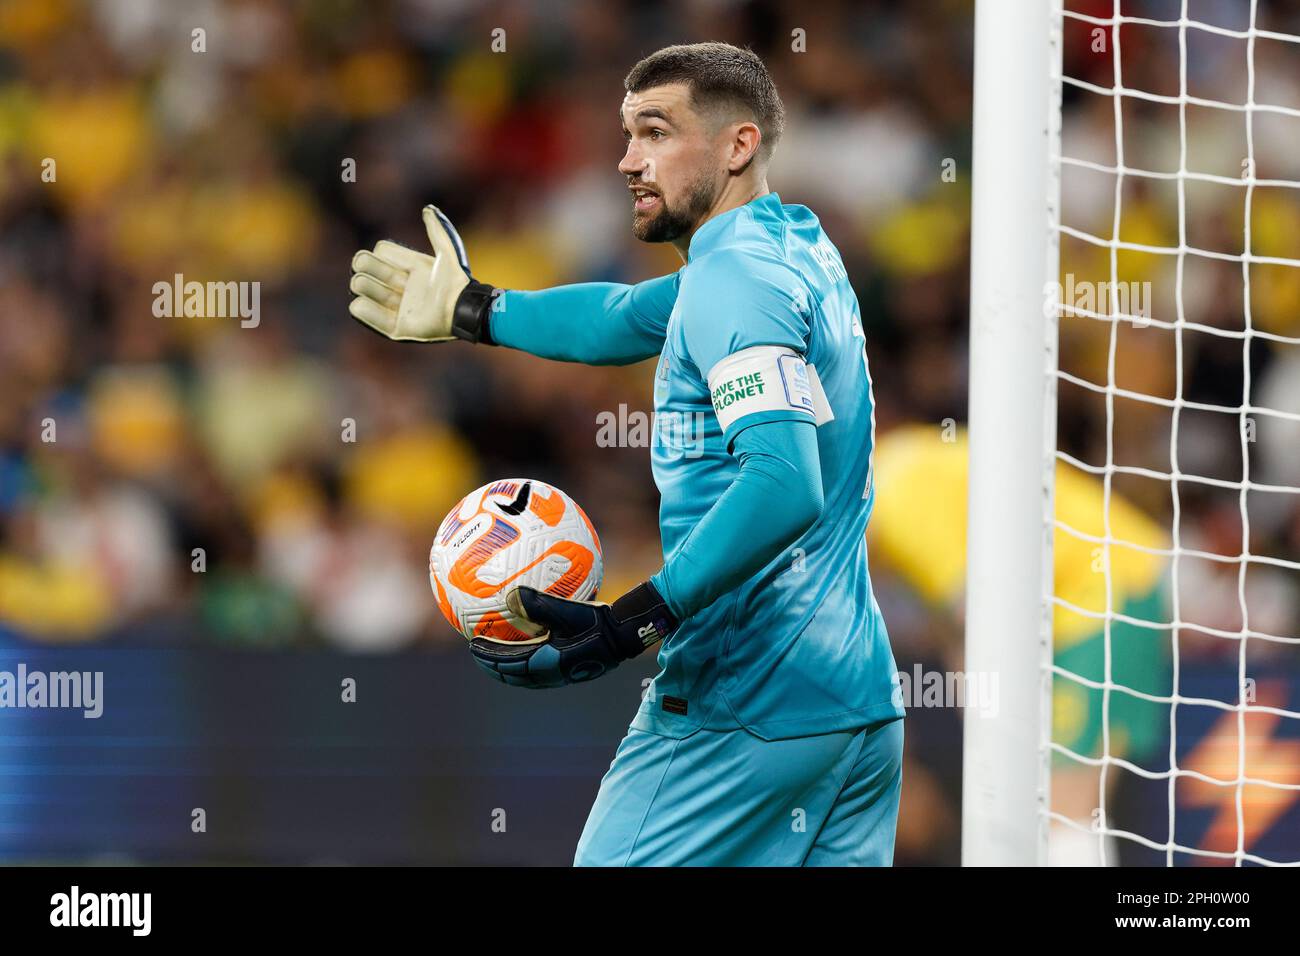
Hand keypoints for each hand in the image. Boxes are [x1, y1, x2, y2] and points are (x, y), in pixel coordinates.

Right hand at [348, 205, 497, 342]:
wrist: (459, 310)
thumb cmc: (455, 282)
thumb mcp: (447, 253)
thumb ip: (438, 230)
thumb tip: (428, 209)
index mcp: (410, 269)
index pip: (380, 252)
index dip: (383, 255)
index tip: (404, 265)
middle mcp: (400, 287)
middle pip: (366, 268)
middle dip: (368, 267)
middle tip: (390, 278)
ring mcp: (397, 308)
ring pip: (361, 287)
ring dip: (365, 286)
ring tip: (383, 292)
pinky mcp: (395, 329)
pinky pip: (365, 314)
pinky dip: (361, 308)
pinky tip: (363, 303)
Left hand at [469, 581, 678, 688]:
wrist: (624, 636)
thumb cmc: (597, 622)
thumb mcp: (567, 610)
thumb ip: (538, 603)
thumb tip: (511, 594)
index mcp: (545, 662)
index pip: (508, 664)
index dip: (488, 656)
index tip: (473, 645)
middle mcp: (549, 673)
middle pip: (512, 674)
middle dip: (492, 665)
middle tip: (477, 651)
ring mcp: (560, 674)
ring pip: (525, 675)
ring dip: (508, 667)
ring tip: (496, 654)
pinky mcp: (570, 670)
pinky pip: (538, 668)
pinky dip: (524, 662)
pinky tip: (528, 646)